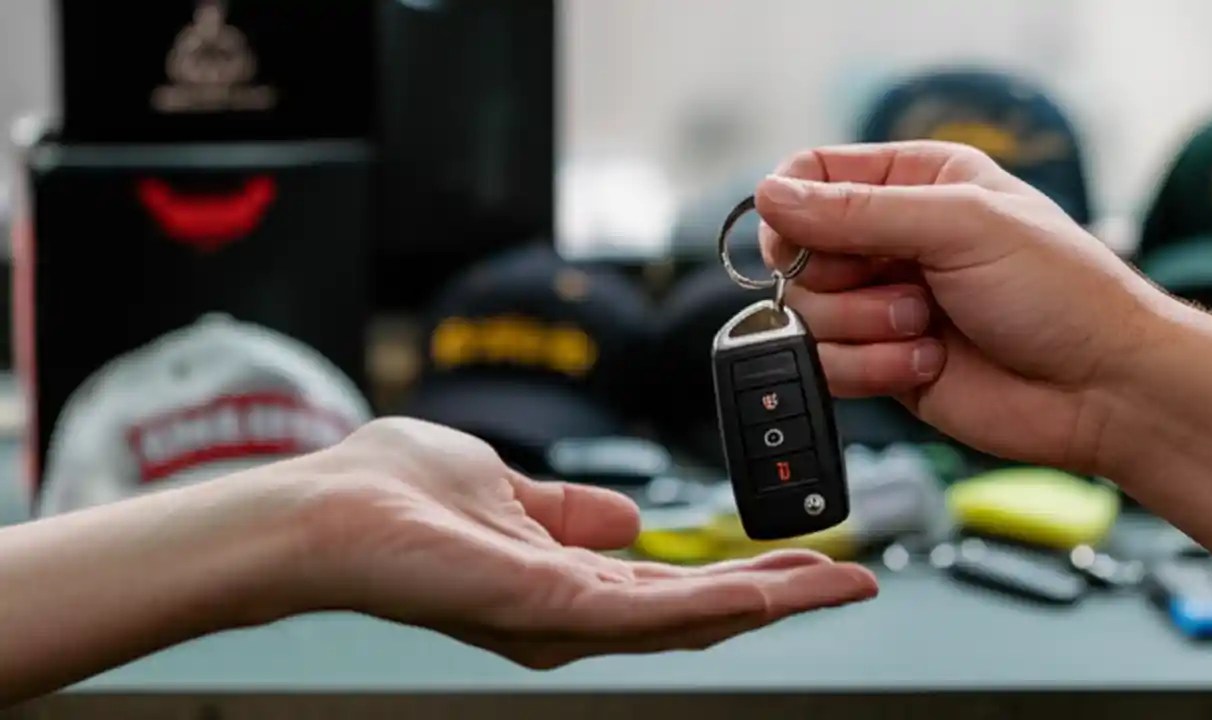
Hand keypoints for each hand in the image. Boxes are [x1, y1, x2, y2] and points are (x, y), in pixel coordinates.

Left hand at [282, 418, 877, 668]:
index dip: (745, 578)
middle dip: (780, 598)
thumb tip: (630, 514)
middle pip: (699, 611)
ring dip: (769, 602)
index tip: (806, 563)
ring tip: (839, 586)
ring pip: (689, 617)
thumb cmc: (394, 496)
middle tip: (855, 584)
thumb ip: (569, 507)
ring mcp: (562, 618)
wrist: (325, 511)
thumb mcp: (508, 488)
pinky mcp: (547, 609)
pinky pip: (648, 611)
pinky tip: (773, 594)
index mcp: (565, 580)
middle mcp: (572, 613)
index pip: (675, 585)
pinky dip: (717, 605)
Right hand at [754, 141, 1173, 472]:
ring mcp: (881, 304)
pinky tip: (927, 363)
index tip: (802, 238)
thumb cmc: (1059, 292)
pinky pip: (827, 365)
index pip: (811, 176)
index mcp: (915, 182)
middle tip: (907, 286)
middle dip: (845, 279)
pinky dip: (873, 370)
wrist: (1101, 390)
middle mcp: (891, 241)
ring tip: (928, 328)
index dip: (793, 209)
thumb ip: (858, 212)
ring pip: (805, 314)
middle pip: (796, 252)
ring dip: (866, 328)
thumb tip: (768, 196)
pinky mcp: (879, 363)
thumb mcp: (961, 226)